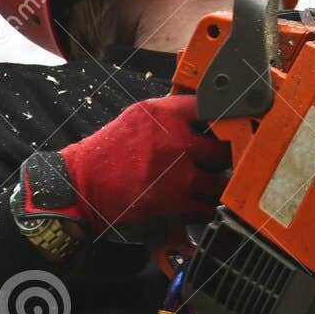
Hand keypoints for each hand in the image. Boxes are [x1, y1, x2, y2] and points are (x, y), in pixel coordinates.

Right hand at [57, 94, 229, 234]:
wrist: (82, 185)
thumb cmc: (109, 151)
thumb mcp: (138, 116)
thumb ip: (170, 113)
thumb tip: (201, 113)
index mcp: (166, 113)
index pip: (211, 106)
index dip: (226, 114)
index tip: (233, 122)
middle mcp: (176, 140)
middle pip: (224, 145)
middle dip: (224, 154)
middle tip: (223, 160)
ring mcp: (178, 173)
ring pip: (220, 179)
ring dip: (219, 183)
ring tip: (214, 184)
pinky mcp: (175, 202)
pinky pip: (207, 205)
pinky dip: (207, 206)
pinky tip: (201, 203)